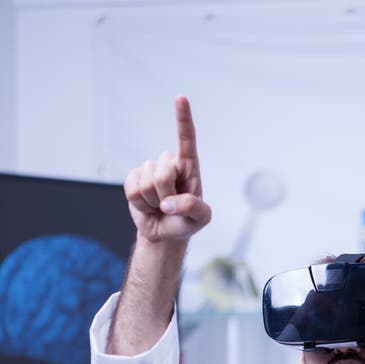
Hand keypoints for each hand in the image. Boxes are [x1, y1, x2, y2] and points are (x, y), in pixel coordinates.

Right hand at [124, 96, 211, 243]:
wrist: (165, 233)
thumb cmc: (186, 222)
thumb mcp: (201, 219)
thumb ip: (192, 207)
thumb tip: (168, 202)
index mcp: (189, 167)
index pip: (187, 139)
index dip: (183, 119)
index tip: (180, 98)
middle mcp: (169, 164)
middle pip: (163, 173)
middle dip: (166, 195)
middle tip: (170, 206)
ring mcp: (150, 169)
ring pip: (146, 182)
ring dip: (152, 201)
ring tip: (159, 206)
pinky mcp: (134, 178)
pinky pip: (132, 189)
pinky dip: (140, 203)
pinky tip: (147, 205)